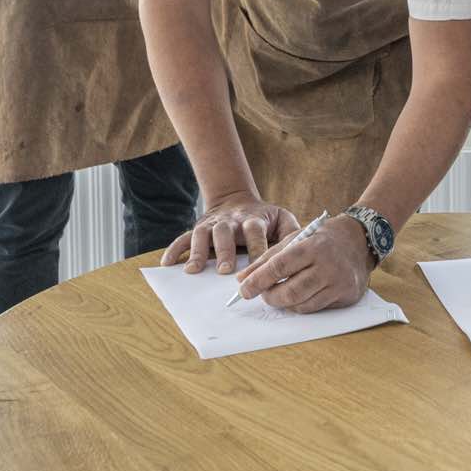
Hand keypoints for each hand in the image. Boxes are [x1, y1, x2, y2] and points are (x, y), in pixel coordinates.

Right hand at [163, 197, 298, 273]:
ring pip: (202, 234)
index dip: (257, 247)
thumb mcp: (282, 218)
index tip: (259, 264)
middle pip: (226, 232)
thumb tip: (303, 249)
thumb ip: (292, 232)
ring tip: (193, 270)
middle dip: (224, 250)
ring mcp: (212, 224)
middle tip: (224, 270)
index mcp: (253, 218)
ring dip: (197, 251)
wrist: (237, 200)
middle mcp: (230, 221)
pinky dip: (174, 249)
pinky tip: (168, 263)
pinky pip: (182, 238)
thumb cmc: (264, 218)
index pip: (255, 231)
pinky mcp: (198, 229)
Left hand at [232, 213, 372, 312]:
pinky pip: (316, 308)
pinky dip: (302, 305)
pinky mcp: (346, 296)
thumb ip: (267, 259)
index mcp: (312, 246)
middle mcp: (328, 265)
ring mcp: (339, 282)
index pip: (279, 267)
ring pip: (302, 304)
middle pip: (290, 291)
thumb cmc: (322, 239)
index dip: (258, 281)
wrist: (360, 240)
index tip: (243, 290)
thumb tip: (243, 279)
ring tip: (279, 294)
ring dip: (285, 303)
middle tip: (262, 295)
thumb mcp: (294, 239)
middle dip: (270, 297)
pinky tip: (299, 296)